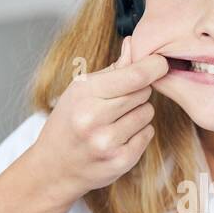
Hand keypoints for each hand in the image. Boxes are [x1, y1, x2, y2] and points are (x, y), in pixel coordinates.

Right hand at [26, 36, 166, 205]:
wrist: (53, 168)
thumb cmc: (68, 122)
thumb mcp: (80, 90)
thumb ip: (112, 70)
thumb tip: (133, 44)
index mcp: (84, 94)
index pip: (136, 75)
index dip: (154, 66)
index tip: (160, 63)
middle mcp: (94, 118)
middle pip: (144, 92)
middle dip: (138, 91)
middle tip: (117, 102)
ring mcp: (108, 142)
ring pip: (148, 113)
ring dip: (138, 113)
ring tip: (115, 121)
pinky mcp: (120, 161)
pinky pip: (148, 134)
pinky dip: (139, 133)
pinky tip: (118, 137)